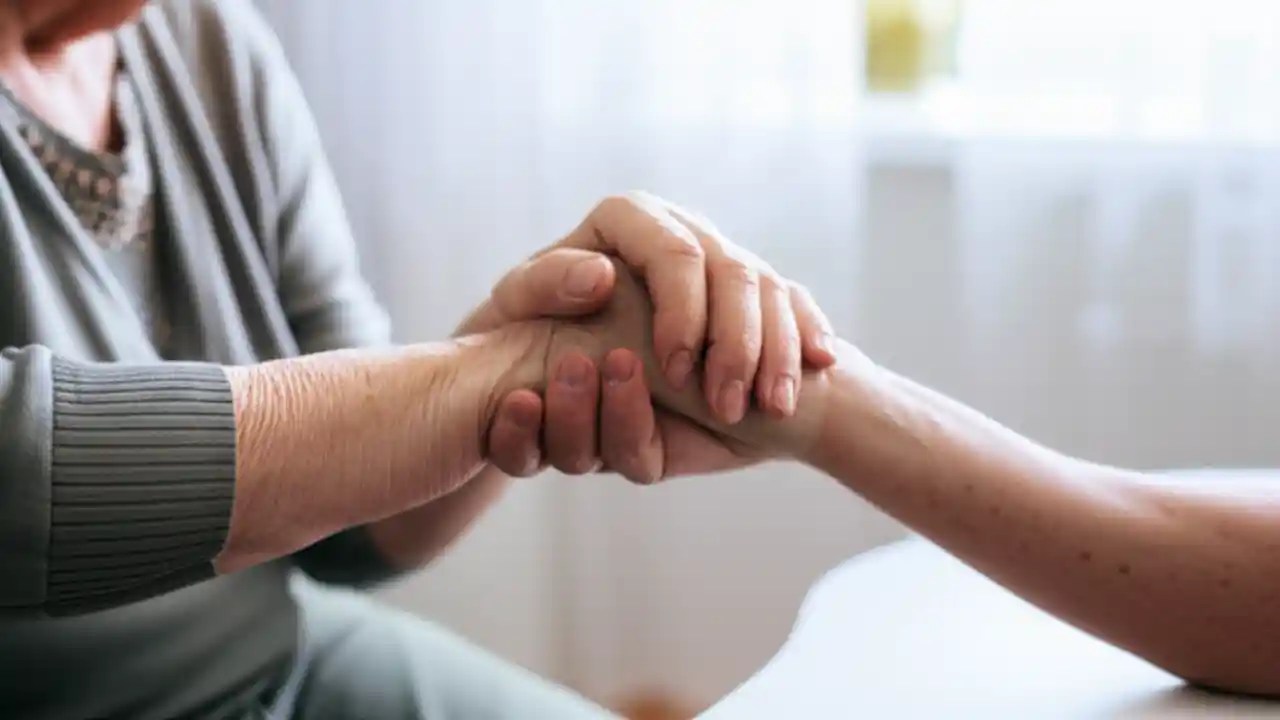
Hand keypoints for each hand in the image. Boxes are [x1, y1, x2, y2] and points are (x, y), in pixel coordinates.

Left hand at [482, 192, 838, 481]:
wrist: (555, 350)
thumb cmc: (528, 324)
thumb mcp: (518, 306)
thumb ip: (543, 283)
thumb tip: (600, 275)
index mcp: (627, 218)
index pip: (673, 252)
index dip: (683, 310)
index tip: (675, 371)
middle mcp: (680, 229)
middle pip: (732, 271)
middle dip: (737, 342)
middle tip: (727, 405)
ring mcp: (720, 256)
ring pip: (770, 289)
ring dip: (776, 352)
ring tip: (773, 406)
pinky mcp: (750, 289)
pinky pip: (795, 302)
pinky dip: (807, 335)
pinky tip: (819, 363)